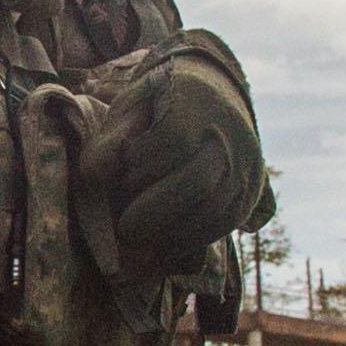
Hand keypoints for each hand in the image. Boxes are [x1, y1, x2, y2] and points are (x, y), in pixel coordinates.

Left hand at [82, 40, 263, 277]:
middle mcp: (226, 137)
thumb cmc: (159, 106)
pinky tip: (165, 248)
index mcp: (194, 106)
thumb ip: (109, 140)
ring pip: (215, 208)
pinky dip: (193, 241)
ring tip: (142, 243)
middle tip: (126, 230)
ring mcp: (243, 165)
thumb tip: (94, 175)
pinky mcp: (250, 191)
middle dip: (157, 211)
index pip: (172, 140)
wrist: (215, 97)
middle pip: (198, 180)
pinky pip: (226, 223)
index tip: (120, 180)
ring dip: (174, 234)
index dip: (142, 166)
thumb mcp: (130, 108)